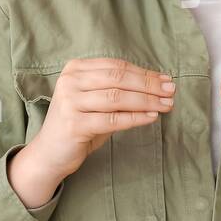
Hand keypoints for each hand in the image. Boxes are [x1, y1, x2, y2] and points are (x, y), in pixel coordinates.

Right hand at [26, 57, 174, 180]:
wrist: (49, 154)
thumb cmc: (79, 124)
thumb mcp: (96, 101)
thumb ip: (118, 90)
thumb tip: (158, 85)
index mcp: (75, 69)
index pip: (117, 66)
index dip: (144, 72)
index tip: (166, 79)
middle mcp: (70, 82)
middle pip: (119, 79)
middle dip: (149, 85)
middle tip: (171, 91)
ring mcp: (70, 102)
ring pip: (117, 98)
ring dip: (147, 101)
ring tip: (166, 105)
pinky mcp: (74, 125)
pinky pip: (113, 120)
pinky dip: (135, 118)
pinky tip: (151, 117)